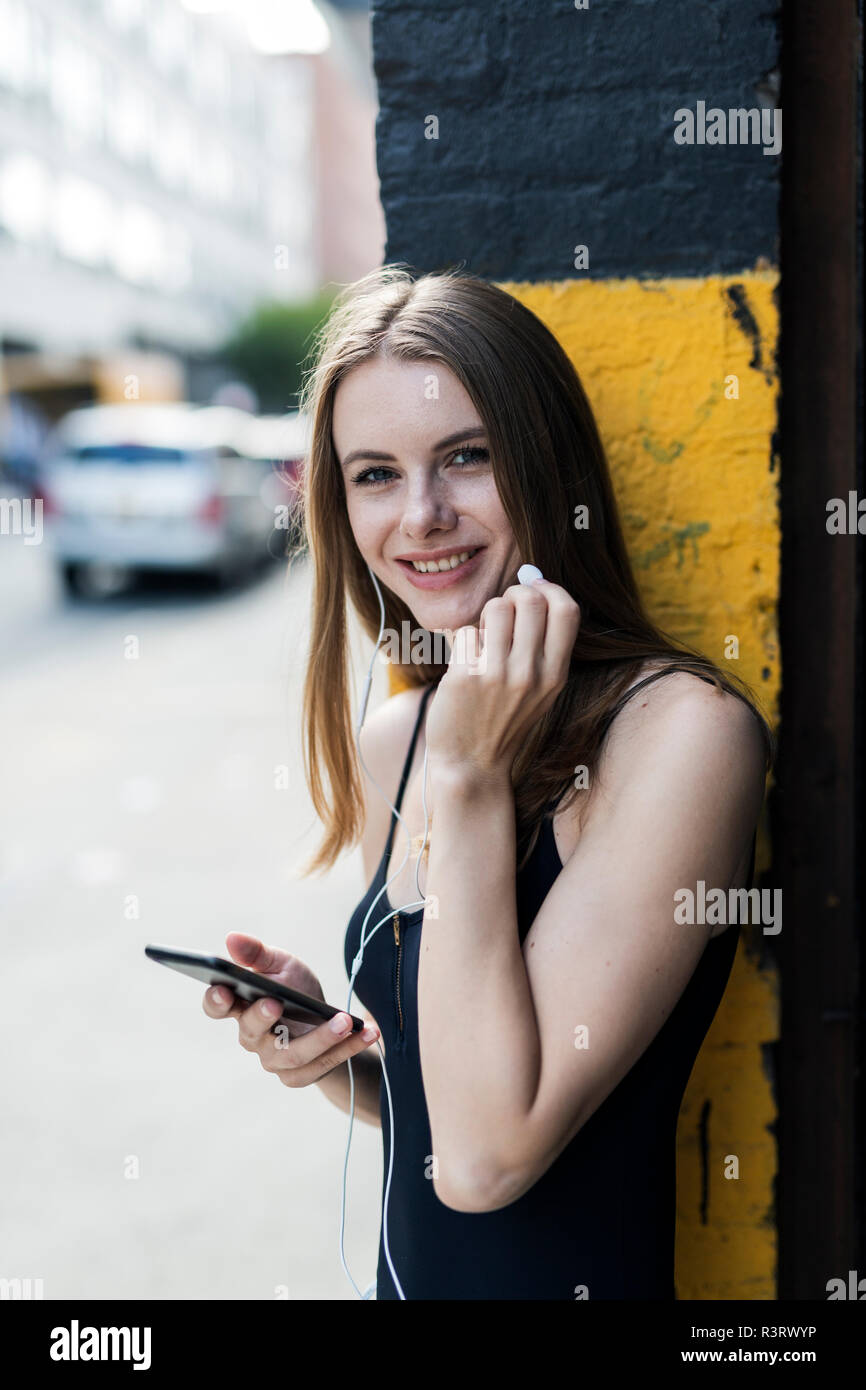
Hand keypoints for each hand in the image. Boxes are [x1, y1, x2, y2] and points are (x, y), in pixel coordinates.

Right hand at [202, 932, 379, 1086]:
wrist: (323, 1018)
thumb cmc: (295, 987)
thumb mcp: (281, 963)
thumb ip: (258, 953)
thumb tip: (231, 938)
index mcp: (241, 1006)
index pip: (217, 1005)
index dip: (215, 1000)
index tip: (223, 989)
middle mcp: (252, 1037)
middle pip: (251, 1031)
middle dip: (262, 1017)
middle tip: (277, 1002)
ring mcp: (273, 1060)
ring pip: (292, 1054)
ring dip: (321, 1037)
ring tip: (345, 1021)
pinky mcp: (298, 1075)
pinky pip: (321, 1065)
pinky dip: (347, 1049)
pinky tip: (368, 1032)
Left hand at [426, 580, 579, 782]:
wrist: (470, 764)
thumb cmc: (503, 719)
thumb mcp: (540, 690)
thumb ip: (542, 645)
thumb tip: (533, 584)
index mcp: (555, 675)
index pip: (567, 610)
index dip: (550, 588)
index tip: (535, 589)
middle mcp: (531, 674)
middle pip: (531, 600)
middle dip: (514, 595)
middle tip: (504, 611)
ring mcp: (498, 675)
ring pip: (496, 608)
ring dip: (488, 614)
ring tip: (485, 637)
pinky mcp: (465, 677)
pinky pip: (467, 632)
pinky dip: (464, 640)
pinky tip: (466, 663)